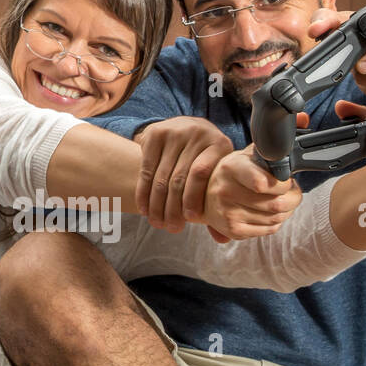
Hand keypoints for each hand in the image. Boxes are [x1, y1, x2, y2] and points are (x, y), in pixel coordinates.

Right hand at [133, 117, 233, 232]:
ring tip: (157, 223)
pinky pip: (146, 170)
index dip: (192, 198)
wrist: (190, 127)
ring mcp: (174, 132)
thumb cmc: (207, 159)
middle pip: (179, 177)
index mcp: (219, 145)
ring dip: (157, 204)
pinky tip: (145, 209)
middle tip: (171, 228)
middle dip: (172, 207)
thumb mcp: (218, 174)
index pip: (200, 174)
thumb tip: (221, 239)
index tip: (189, 219)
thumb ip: (218, 203)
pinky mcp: (155, 134)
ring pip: (161, 176)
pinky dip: (143, 192)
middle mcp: (197, 134)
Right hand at [202, 145, 302, 242]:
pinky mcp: (233, 231)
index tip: (286, 180)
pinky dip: (276, 222)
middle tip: (292, 191)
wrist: (205, 193)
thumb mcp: (245, 156)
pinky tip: (269, 212)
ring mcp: (228, 214)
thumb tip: (288, 161)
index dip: (282, 184)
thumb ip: (265, 156)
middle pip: (276, 204)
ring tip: (280, 200)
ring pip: (276, 218)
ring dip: (286, 210)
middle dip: (292, 197)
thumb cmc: (233, 174)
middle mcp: (226, 192)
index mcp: (231, 168)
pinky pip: (270, 229)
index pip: (262, 183)